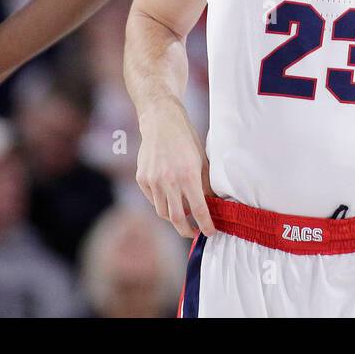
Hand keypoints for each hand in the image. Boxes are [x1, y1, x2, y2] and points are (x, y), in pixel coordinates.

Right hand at [135, 96, 216, 238]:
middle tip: (193, 232)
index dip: (206, 225)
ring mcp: (153, 181)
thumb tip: (212, 205)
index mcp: (188, 176)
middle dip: (187, 230)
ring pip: (163, 212)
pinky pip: (152, 199)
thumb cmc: (186, 139)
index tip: (210, 232)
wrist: (161, 121)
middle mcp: (169, 181)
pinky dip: (161, 203)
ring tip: (182, 215)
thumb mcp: (202, 160)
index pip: (199, 210)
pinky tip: (169, 197)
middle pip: (177, 219)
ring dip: (173, 218)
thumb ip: (205, 185)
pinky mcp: (142, 178)